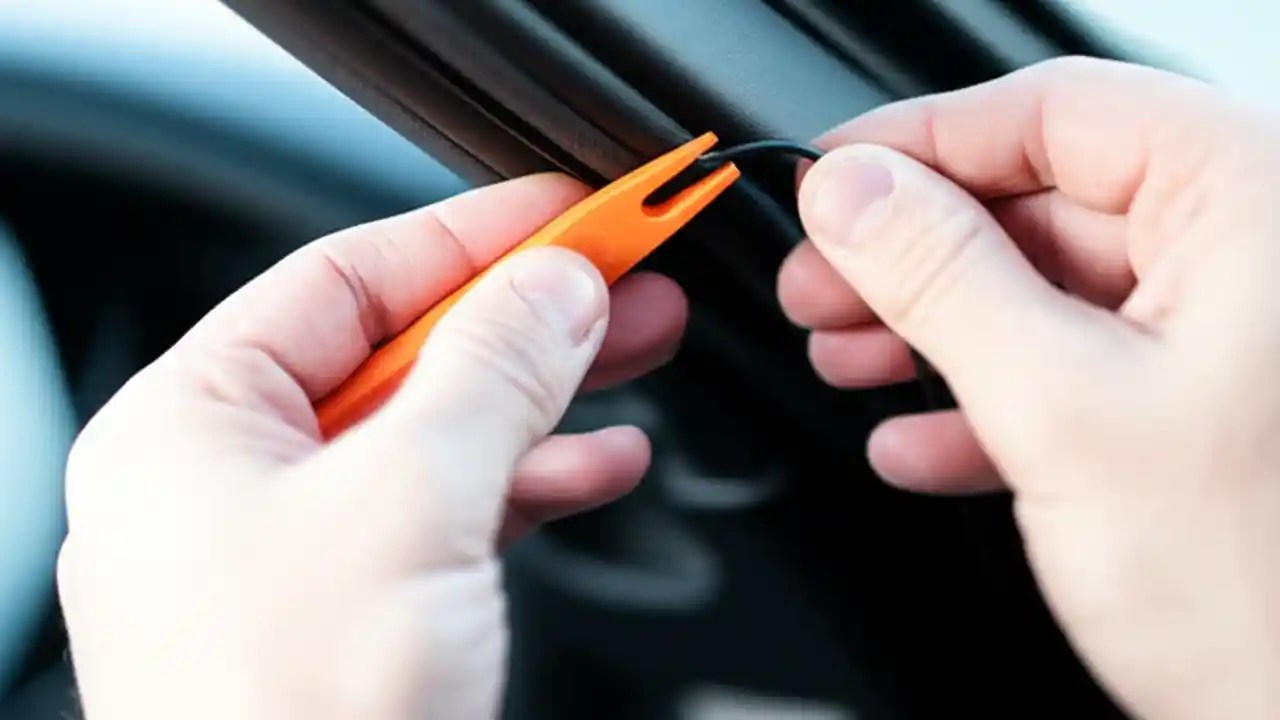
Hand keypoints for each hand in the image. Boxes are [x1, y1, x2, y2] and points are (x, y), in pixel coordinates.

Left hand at [57, 174, 686, 718]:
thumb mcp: (410, 503)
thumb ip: (491, 373)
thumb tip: (555, 285)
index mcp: (192, 426)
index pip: (346, 278)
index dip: (472, 235)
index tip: (570, 209)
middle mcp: (232, 482)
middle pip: (403, 351)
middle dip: (528, 313)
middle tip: (627, 270)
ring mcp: (295, 553)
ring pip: (438, 432)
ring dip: (546, 392)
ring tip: (641, 347)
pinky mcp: (354, 615)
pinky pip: (452, 514)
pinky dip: (533, 481)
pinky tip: (603, 460)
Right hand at [780, 57, 1279, 719]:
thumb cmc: (1260, 597)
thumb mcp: (1060, 410)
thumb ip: (942, 279)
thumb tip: (849, 192)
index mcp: (1253, 203)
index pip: (1055, 112)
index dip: (919, 142)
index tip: (827, 182)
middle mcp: (1251, 252)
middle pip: (1040, 202)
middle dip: (910, 254)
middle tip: (819, 286)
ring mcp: (1227, 335)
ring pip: (1045, 288)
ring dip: (931, 329)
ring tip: (848, 360)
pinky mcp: (1199, 408)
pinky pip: (1072, 369)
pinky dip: (983, 402)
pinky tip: (918, 442)